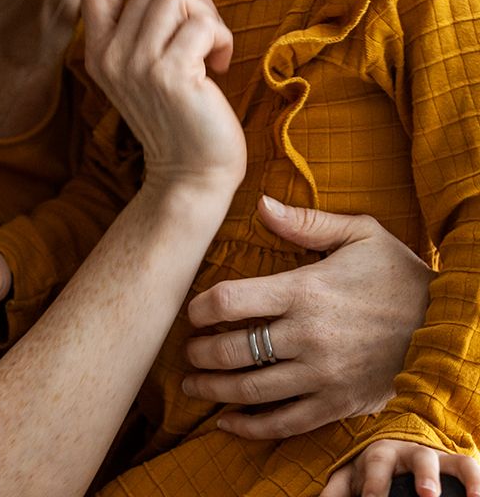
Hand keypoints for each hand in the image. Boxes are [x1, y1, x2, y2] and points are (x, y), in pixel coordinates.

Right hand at [82, 0, 245, 194]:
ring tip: (211, 47)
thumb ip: (139, 27)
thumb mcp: (141, 68)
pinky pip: (203, 24)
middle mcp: (110, 55)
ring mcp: (137, 65)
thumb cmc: (179, 114)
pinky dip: (222, 38)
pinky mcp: (171, 75)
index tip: (167, 1)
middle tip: (203, 33)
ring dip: (207, 15)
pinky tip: (221, 65)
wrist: (191, 175)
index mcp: (98, 50)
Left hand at [183, 196, 433, 437]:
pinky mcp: (338, 403)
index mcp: (305, 290)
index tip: (191, 310)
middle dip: (200, 351)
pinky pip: (285, 423)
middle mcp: (308, 336)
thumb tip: (261, 203)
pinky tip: (226, 420)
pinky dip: (250, 427)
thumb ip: (305, 222)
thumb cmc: (397, 272)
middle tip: (187, 350)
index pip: (231, 301)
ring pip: (252, 390)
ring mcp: (322, 375)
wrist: (444, 322)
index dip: (200, 307)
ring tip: (193, 383)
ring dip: (214, 389)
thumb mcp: (359, 234)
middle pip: (233, 349)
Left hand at [320, 440, 479, 496]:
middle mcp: (409, 453)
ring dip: (458, 476)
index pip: (377, 465)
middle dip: (424, 476)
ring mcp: (434, 458)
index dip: (376, 485)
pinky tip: (479, 496)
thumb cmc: (373, 471)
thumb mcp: (353, 479)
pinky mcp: (454, 466)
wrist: (397, 451)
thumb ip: (337, 491)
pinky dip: (476, 479)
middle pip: (417, 458)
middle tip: (428, 494)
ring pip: (449, 460)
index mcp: (380, 454)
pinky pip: (468, 466)